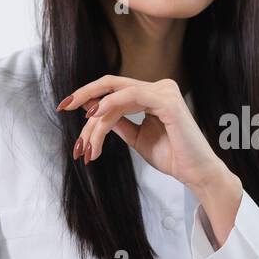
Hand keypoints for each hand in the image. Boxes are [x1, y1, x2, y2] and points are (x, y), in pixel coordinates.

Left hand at [58, 76, 230, 194]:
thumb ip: (118, 122)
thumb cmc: (172, 156)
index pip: (115, 91)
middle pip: (112, 85)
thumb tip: (93, 111)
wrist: (195, 173)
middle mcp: (160, 87)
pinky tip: (96, 117)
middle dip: (85, 94)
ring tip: (87, 143)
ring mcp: (165, 91)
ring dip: (96, 119)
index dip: (89, 97)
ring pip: (117, 95)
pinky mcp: (168, 100)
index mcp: (153, 94)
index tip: (66, 108)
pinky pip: (131, 97)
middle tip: (63, 105)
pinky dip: (111, 105)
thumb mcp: (137, 138)